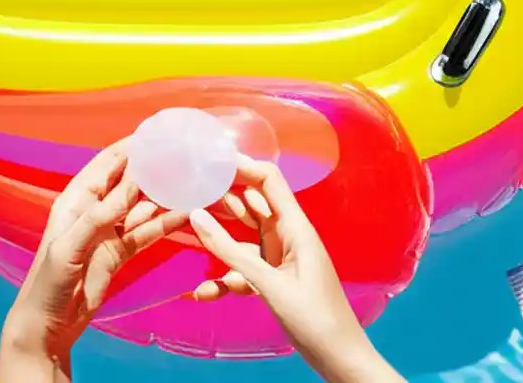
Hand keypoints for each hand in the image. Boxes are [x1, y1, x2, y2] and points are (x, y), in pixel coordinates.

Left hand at [0, 141, 188, 381]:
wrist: (48, 324)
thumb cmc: (49, 282)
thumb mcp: (71, 245)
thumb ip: (102, 214)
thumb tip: (134, 181)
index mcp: (77, 199)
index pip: (107, 163)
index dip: (131, 147)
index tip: (158, 133)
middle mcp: (95, 209)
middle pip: (129, 180)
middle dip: (154, 167)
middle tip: (185, 155)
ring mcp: (110, 231)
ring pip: (142, 205)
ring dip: (165, 195)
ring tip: (193, 182)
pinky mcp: (121, 251)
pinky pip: (148, 231)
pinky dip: (166, 223)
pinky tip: (188, 214)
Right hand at [188, 156, 405, 382]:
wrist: (340, 360)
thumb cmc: (316, 319)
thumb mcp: (269, 284)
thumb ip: (230, 252)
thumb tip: (197, 216)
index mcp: (296, 228)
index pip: (268, 180)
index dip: (240, 166)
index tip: (207, 162)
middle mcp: (287, 237)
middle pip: (250, 205)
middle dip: (219, 199)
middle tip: (184, 192)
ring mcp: (280, 259)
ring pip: (241, 240)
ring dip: (216, 241)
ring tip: (182, 232)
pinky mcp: (273, 281)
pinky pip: (242, 272)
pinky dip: (224, 280)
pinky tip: (202, 294)